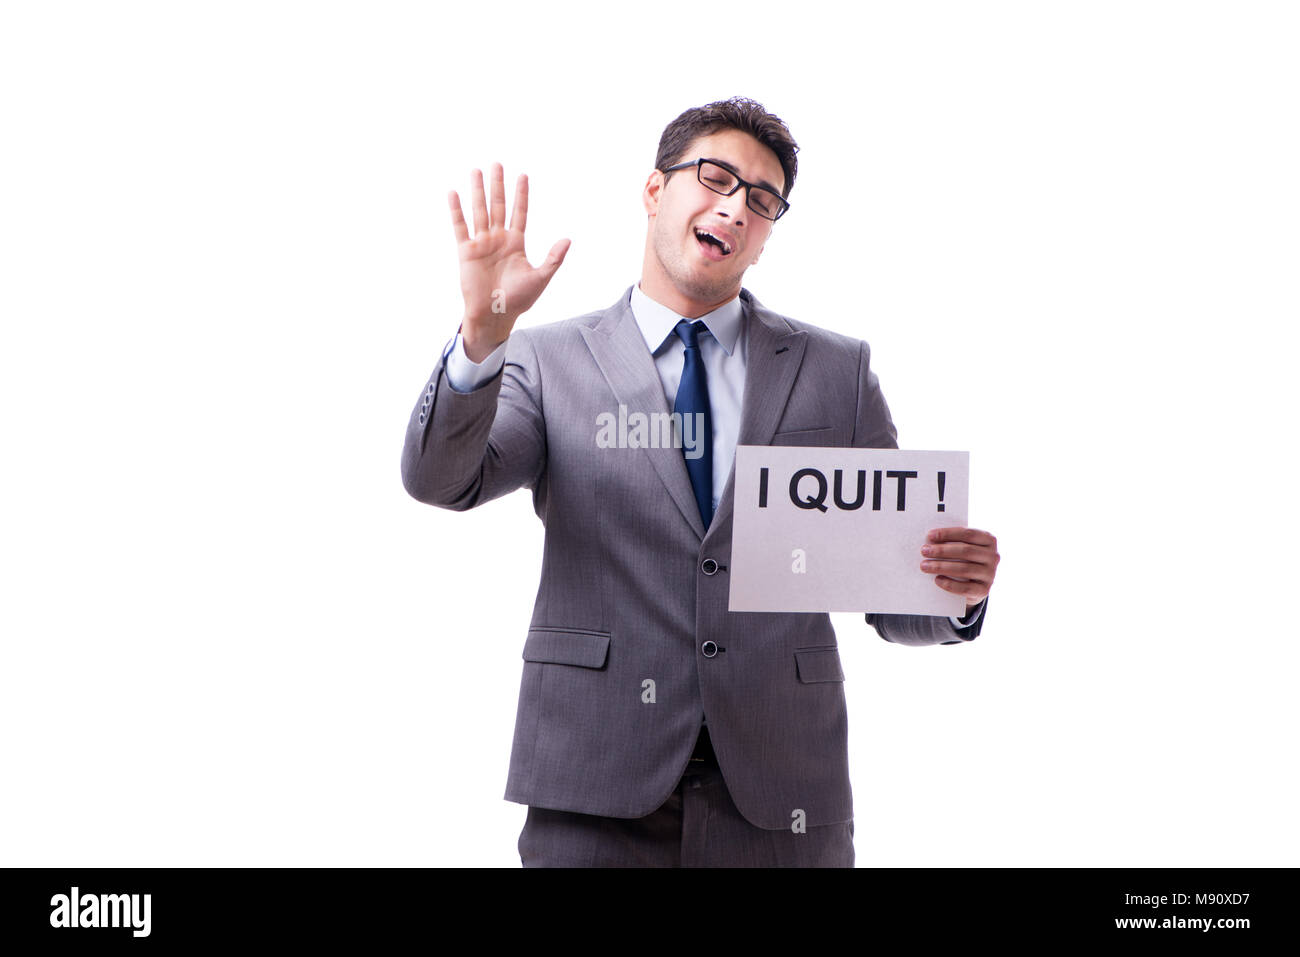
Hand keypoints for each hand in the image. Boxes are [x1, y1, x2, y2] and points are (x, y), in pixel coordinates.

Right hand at [448, 163, 569, 360]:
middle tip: (497, 163)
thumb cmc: (518, 300)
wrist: (495, 315)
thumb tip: (568, 239)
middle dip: (498, 185)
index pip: (520, 212)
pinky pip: (461, 227)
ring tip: (477, 171)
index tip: (523, 175)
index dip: (521, 195)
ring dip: (478, 191)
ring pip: (480, 211)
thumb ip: (553, 258)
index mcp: (516, 243)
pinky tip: (454, 193)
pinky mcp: (466, 252)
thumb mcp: (540, 278)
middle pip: (499, 206)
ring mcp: (482, 244)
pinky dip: (457, 211)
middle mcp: (498, 239)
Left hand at [919, 527, 998, 609]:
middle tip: (924, 551)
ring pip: (965, 569)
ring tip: (924, 566)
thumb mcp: (961, 548)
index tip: (929, 536)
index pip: (968, 534)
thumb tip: (929, 541)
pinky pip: (966, 588)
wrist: (974, 585)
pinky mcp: (984, 590)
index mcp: (988, 540)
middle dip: (942, 550)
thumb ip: (952, 542)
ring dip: (941, 567)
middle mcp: (993, 556)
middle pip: (966, 551)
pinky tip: (937, 580)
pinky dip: (950, 584)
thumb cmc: (963, 559)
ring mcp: (990, 574)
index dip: (948, 534)